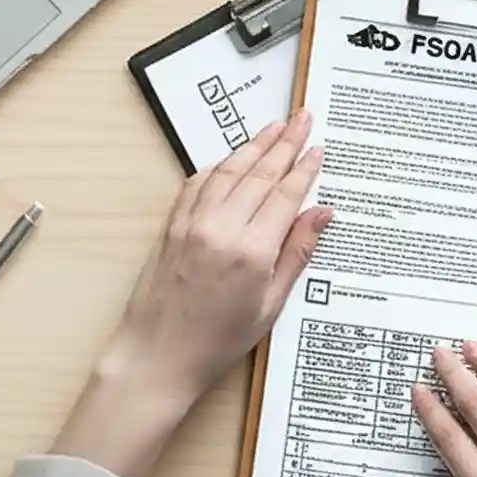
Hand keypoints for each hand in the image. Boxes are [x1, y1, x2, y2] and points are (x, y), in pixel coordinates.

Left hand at [51, 110, 329, 476]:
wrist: (156, 358)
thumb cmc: (214, 342)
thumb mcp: (269, 306)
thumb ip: (296, 254)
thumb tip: (320, 214)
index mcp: (252, 251)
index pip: (285, 195)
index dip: (303, 168)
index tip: (317, 148)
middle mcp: (220, 229)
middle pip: (259, 173)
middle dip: (283, 143)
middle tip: (302, 118)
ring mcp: (192, 224)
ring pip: (228, 171)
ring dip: (252, 146)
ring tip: (273, 128)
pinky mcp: (171, 227)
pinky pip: (197, 184)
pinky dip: (218, 166)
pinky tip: (231, 158)